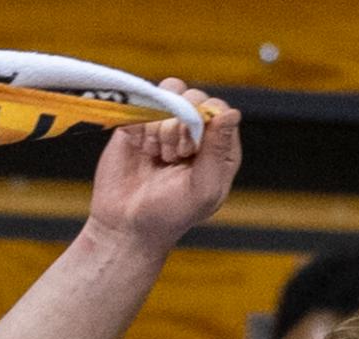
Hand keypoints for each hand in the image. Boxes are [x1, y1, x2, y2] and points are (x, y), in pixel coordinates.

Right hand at [86, 80, 241, 255]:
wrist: (126, 224)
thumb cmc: (171, 214)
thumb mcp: (203, 189)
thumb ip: (218, 151)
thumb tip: (232, 113)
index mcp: (218, 147)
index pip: (219, 109)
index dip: (203, 121)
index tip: (190, 149)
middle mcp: (195, 131)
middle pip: (194, 97)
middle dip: (179, 126)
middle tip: (172, 157)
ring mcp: (166, 124)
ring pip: (169, 93)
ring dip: (160, 124)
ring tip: (158, 154)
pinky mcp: (139, 122)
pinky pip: (143, 101)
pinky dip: (141, 123)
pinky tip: (142, 149)